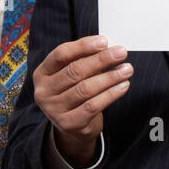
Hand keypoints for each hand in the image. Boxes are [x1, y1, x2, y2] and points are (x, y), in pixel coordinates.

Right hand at [32, 35, 132, 165]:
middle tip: (121, 53)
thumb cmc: (75, 93)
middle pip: (75, 71)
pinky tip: (123, 86)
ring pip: (86, 88)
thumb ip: (83, 60)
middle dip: (101, 60)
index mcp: (42, 73)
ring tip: (127, 69)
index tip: (104, 41)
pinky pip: (93, 106)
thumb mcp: (72, 76)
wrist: (73, 126)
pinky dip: (110, 94)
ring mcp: (54, 109)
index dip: (83, 46)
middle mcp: (44, 91)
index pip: (61, 54)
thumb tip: (108, 48)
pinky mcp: (68, 124)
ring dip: (110, 77)